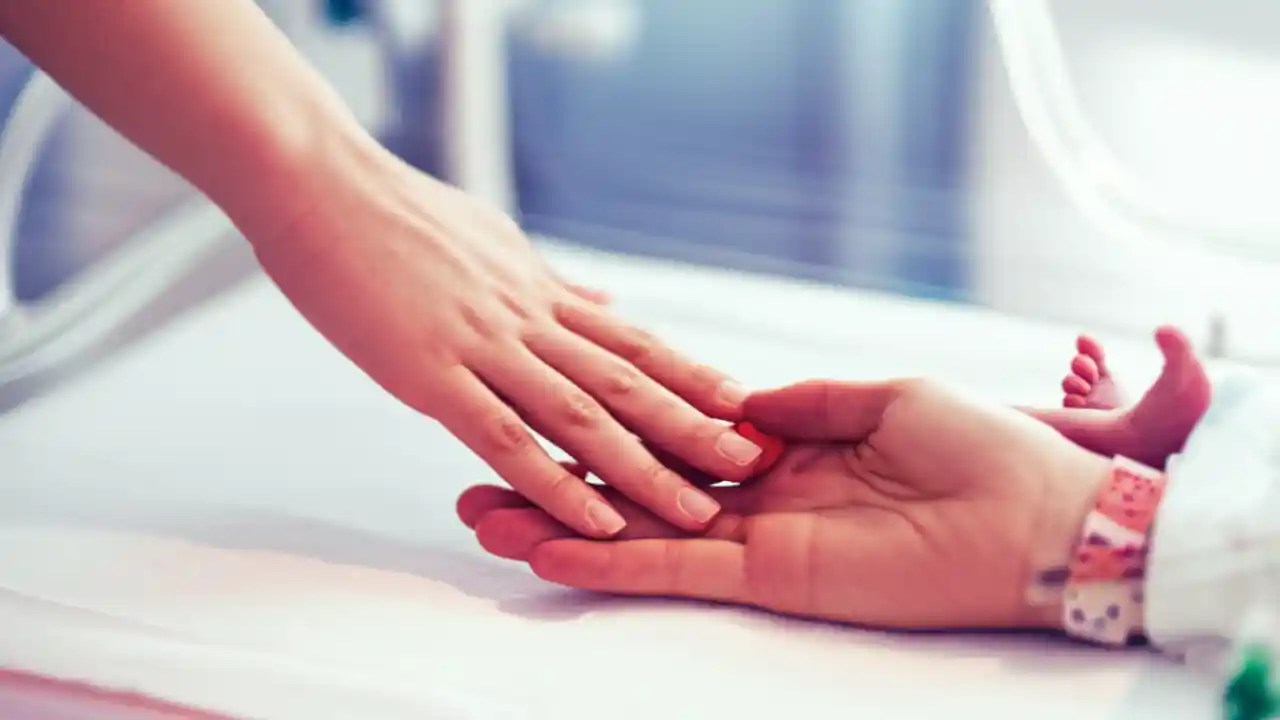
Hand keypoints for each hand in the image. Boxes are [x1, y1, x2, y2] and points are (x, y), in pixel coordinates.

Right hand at [249, 141, 764, 537]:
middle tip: (750, 463)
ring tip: (697, 509)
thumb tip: (602, 298)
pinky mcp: (430, 373)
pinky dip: (555, 480)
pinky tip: (592, 517)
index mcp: (536, 289)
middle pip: (625, 379)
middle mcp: (525, 317)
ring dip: (644, 467)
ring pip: (581, 414)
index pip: (630, 337)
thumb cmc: (392, 209)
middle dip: (692, 426)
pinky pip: (505, 436)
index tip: (742, 402)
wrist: (318, 182)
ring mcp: (482, 345)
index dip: (690, 372)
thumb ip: (550, 280)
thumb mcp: (493, 238)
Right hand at [458, 379, 1110, 628]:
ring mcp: (759, 542)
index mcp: (786, 452)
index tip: (549, 419)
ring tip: (488, 521)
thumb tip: (742, 402)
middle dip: (558, 489)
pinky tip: (553, 552)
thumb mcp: (885, 397)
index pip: (676, 443)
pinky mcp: (772, 578)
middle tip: (481, 486)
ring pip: (639, 535)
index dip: (611, 434)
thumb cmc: (982, 450)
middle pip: (637, 494)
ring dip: (563, 528)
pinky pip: (680, 569)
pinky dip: (616, 563)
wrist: (1038, 515)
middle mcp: (760, 500)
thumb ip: (806, 403)